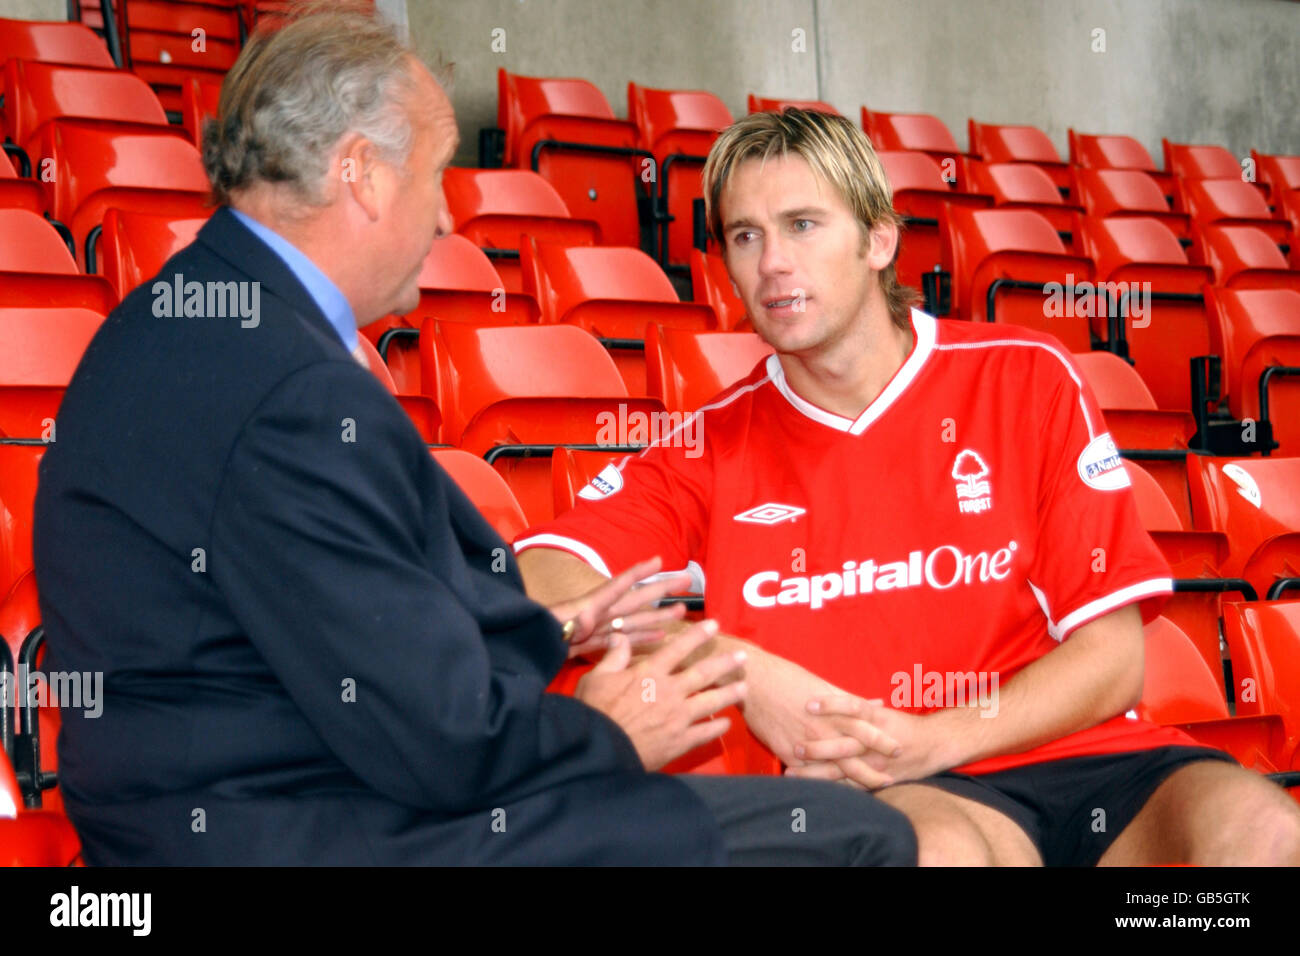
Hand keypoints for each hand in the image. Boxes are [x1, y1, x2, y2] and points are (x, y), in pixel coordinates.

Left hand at [547, 556, 692, 658]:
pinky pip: (623, 640)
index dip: (637, 573)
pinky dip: (641, 639)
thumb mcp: (552, 624)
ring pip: (633, 621)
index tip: (658, 560)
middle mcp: (597, 614)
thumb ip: (570, 623)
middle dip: (660, 590)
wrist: (523, 646)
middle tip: (687, 580)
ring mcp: (596, 629)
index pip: (618, 586)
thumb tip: (585, 620)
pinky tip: (659, 637)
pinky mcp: (592, 644)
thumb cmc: (537, 633)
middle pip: (634, 601)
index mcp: (589, 607)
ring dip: (657, 617)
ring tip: (681, 611)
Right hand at [575, 619, 747, 769]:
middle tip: (742, 656)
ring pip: (711, 701)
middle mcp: (670, 691)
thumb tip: (621, 637)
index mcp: (650, 673)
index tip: (714, 625)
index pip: (679, 648)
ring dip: (730, 693)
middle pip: (704, 673)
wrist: (601, 750)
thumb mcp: (597, 678)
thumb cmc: (595, 711)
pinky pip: (705, 733)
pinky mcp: (681, 742)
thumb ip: (614, 657)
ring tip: (745, 687)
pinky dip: (719, 727)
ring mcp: (679, 717)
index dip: (697, 635)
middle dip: (725, 662)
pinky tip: (728, 723)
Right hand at [738, 650, 898, 777]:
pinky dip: (824, 782)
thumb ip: (849, 700)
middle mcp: (822, 729)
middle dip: (873, 770)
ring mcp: (806, 744)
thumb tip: (875, 704)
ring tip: (863, 791)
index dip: (883, 741)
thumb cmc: (787, 677)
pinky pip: (810, 774)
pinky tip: (834, 789)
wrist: (754, 681)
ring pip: (834, 769)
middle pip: (854, 755)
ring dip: (851, 781)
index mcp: (832, 710)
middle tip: (890, 779)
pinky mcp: (789, 754)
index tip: (899, 749)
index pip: (866, 729)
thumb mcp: (822, 685)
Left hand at [784, 696, 948, 789]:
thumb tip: (824, 690)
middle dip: (816, 748)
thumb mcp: (879, 712)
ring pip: (841, 770)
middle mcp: (872, 741)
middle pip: (841, 744)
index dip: (830, 705)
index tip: (807, 703)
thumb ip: (855, 705)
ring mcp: (874, 761)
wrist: (934, 744)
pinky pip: (853, 787)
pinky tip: (813, 790)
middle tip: (794, 746)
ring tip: (790, 772)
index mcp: (873, 719)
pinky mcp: (879, 778)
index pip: (851, 708)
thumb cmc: (902, 725)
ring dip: (814, 772)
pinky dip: (832, 789)